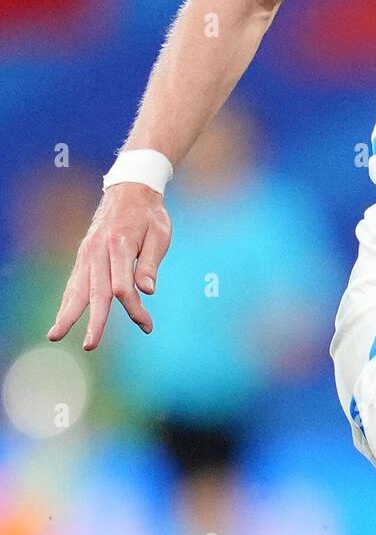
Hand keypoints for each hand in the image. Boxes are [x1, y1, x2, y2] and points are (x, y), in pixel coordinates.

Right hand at [48, 183, 171, 348]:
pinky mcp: (83, 255)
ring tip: (56, 334)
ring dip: (67, 312)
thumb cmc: (150, 214)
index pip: (124, 286)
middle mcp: (99, 250)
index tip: (147, 325)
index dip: (134, 309)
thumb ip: (151, 263)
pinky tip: (62, 317)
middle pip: (96, 291)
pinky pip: (75, 281)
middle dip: (94, 320)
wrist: (131, 188)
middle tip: (90, 345)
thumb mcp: (160, 234)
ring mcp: (88, 252)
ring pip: (77, 287)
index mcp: (121, 244)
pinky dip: (68, 300)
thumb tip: (148, 291)